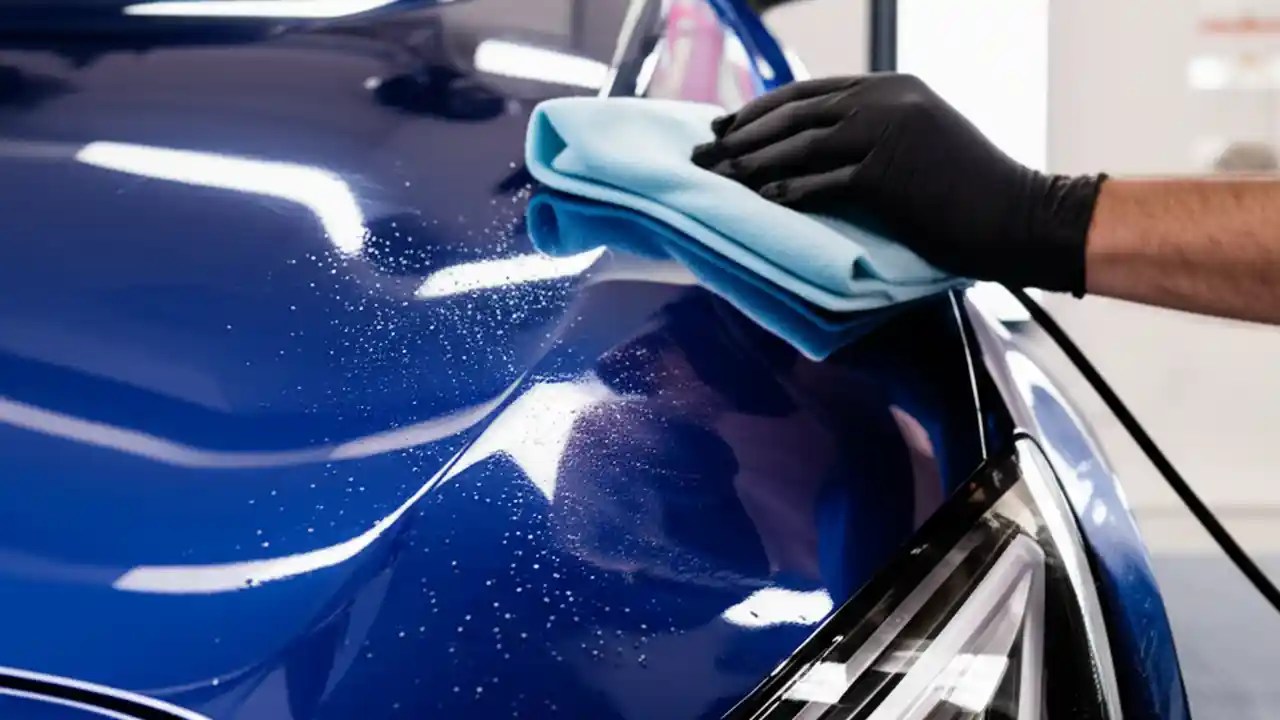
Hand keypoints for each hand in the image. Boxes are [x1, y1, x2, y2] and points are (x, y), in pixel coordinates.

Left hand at [691, 74, 1104, 293]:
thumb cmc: (971, 190)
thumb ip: (874, 131)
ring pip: (799, 145)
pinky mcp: (885, 175)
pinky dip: (787, 191)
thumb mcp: (922, 139)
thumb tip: (818, 146)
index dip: (760, 110)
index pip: (807, 92)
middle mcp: (885, 101)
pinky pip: (821, 182)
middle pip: (793, 113)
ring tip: (717, 179)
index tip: (725, 126)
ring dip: (751, 164)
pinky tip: (761, 200)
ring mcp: (885, 135)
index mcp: (891, 87)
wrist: (1020, 216)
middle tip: (703, 153)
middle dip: (742, 135)